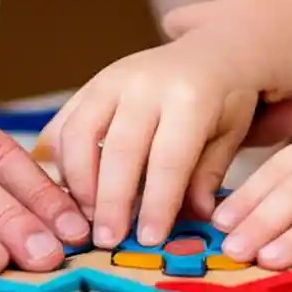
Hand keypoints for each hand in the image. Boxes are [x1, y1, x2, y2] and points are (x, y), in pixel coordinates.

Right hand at [36, 35, 266, 249]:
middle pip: (119, 149)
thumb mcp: (229, 135)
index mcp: (189, 96)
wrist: (208, 51)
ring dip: (79, 183)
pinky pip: (63, 125)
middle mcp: (145, 83)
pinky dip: (61, 162)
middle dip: (111, 201)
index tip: (148, 240)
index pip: (169, 159)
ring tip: (87, 219)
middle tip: (107, 241)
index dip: (157, 203)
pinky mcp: (88, 86)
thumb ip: (208, 174)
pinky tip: (69, 194)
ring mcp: (110, 80)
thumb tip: (197, 217)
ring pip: (80, 135)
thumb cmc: (223, 102)